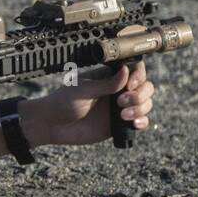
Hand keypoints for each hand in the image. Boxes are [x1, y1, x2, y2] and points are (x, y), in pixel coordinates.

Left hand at [27, 62, 155, 146]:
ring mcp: (120, 108)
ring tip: (122, 115)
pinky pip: (140, 121)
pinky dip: (141, 121)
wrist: (52, 126)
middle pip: (145, 87)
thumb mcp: (83, 90)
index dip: (139, 75)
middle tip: (120, 102)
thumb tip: (127, 70)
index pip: (134, 69)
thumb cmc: (63, 103)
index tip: (130, 84)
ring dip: (140, 108)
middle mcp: (117, 90)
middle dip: (139, 94)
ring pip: (145, 104)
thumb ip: (106, 83)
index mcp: (109, 77)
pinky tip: (132, 123)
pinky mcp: (118, 124)